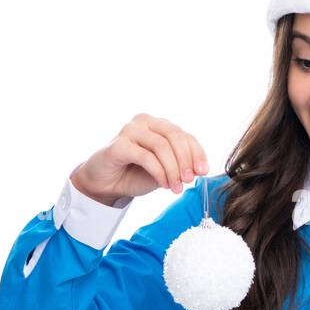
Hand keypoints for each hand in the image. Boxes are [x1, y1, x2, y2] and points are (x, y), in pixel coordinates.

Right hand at [71, 113, 208, 205]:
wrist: (106, 184)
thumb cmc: (135, 174)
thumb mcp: (164, 170)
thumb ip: (180, 165)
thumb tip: (200, 169)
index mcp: (157, 125)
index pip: (184, 135)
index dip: (197, 153)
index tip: (203, 172)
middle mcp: (144, 122)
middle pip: (174, 135)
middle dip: (185, 160)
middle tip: (189, 180)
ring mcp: (130, 130)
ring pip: (162, 146)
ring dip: (173, 169)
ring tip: (175, 188)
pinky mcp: (119, 144)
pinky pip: (146, 157)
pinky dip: (159, 172)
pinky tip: (163, 185)